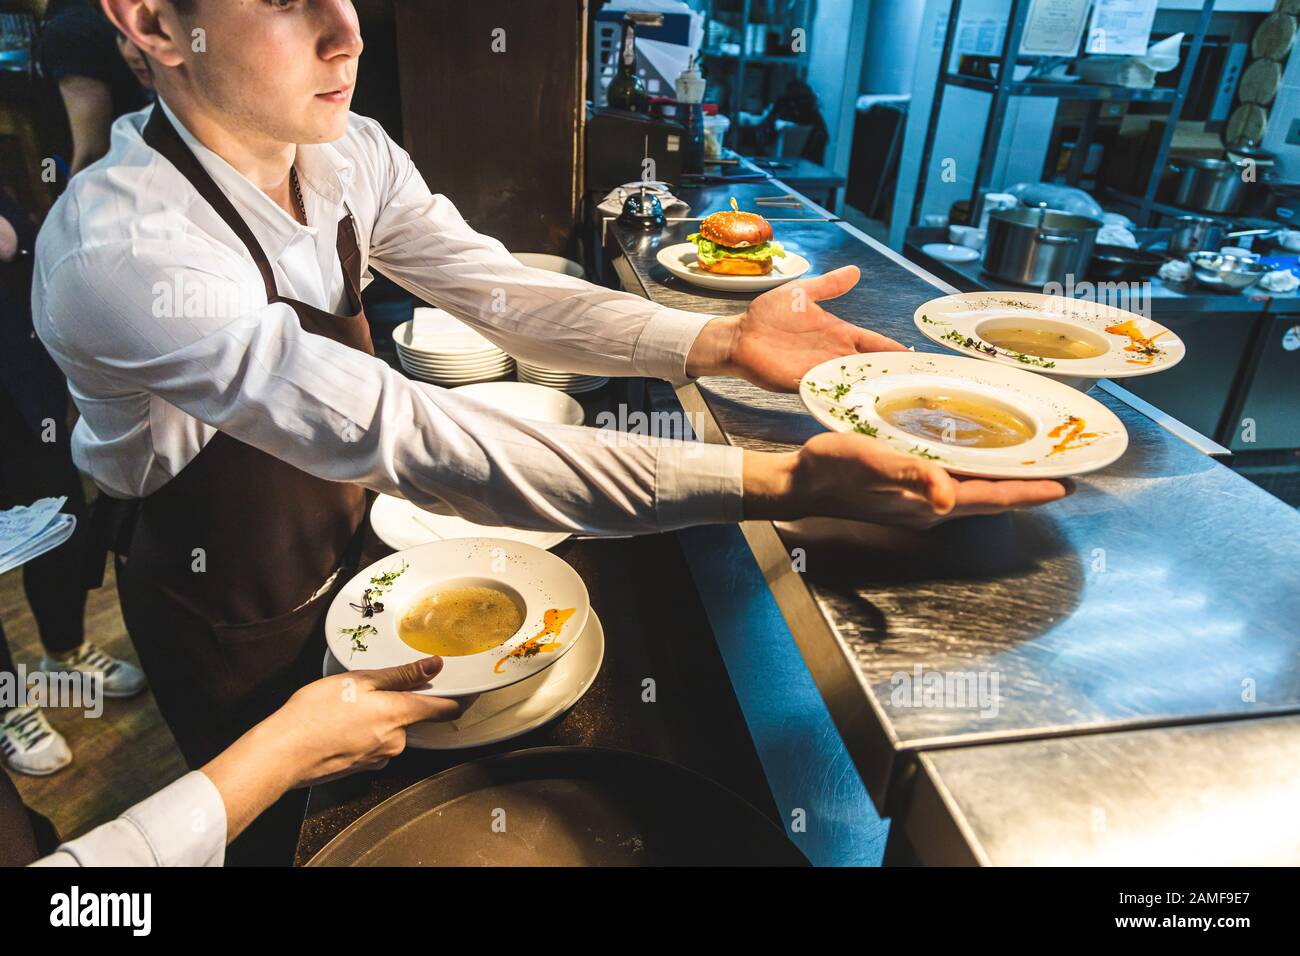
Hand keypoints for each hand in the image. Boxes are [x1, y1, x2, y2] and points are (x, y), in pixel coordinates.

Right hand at [202, 657, 470, 841]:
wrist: (283, 753)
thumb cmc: (314, 714)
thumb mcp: (359, 680)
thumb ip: (401, 675)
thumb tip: (435, 666)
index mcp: (399, 715)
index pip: (445, 709)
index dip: (460, 697)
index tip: (468, 687)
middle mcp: (396, 741)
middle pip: (413, 717)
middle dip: (398, 702)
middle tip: (370, 688)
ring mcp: (380, 757)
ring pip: (391, 731)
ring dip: (378, 717)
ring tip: (346, 707)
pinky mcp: (363, 767)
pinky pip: (374, 744)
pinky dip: (364, 733)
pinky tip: (340, 725)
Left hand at [686, 265, 906, 391]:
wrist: (738, 335)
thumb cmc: (768, 315)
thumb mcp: (802, 294)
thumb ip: (829, 286)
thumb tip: (855, 271)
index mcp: (839, 333)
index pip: (874, 343)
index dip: (894, 350)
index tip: (917, 359)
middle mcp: (833, 354)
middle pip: (868, 367)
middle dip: (890, 375)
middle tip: (916, 386)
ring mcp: (818, 370)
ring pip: (851, 382)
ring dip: (868, 389)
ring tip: (893, 397)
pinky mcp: (800, 383)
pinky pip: (825, 391)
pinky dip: (839, 396)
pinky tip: (856, 402)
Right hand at [743, 433, 1070, 528]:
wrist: (799, 483)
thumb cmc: (832, 469)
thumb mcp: (869, 461)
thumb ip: (908, 474)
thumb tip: (946, 494)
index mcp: (930, 502)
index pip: (992, 497)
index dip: (1031, 491)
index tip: (1067, 484)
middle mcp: (931, 506)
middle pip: (991, 500)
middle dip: (1026, 488)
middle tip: (1060, 472)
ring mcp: (919, 503)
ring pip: (975, 494)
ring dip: (1004, 483)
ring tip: (1030, 467)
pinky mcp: (906, 492)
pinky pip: (955, 486)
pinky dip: (977, 475)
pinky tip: (976, 461)